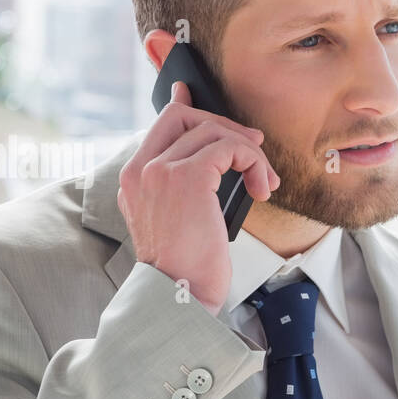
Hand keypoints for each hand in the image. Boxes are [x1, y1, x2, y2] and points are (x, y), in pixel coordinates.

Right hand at [118, 80, 278, 315]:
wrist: (178, 296)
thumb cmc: (185, 270)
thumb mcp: (178, 222)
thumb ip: (186, 188)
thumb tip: (217, 160)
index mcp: (133, 180)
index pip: (160, 125)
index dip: (186, 107)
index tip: (202, 102)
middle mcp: (140, 170)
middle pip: (183, 116)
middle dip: (225, 126)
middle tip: (253, 149)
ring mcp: (160, 171)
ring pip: (212, 130)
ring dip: (248, 152)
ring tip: (263, 181)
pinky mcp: (187, 177)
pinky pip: (230, 148)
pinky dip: (253, 162)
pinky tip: (261, 188)